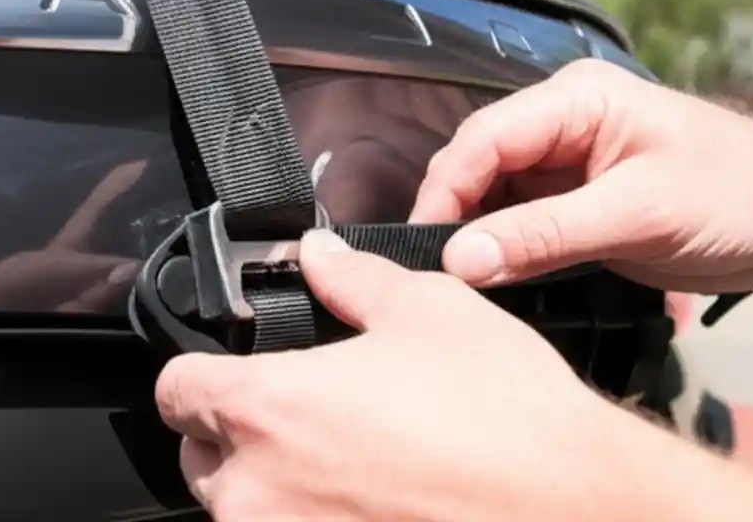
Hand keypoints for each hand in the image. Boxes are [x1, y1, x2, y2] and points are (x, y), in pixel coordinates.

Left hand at [155, 230, 621, 521]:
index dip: (201, 374)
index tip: (228, 374)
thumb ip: (351, 282)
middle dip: (238, 437)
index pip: (176, 390)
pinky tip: (373, 504)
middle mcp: (258, 495)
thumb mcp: (429, 314)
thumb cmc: (505, 417)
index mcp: (267, 410)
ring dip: (277, 491)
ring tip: (352, 467)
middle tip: (307, 421)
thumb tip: (316, 255)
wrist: (576, 509)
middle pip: (203, 459)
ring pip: (244, 515)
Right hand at [412, 59, 752, 292]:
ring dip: (474, 236)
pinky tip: (493, 277)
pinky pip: (517, 220)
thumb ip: (544, 235)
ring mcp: (564, 161)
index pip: (482, 139)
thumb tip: (461, 259)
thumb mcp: (638, 216)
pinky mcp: (572, 198)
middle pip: (476, 165)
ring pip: (490, 196)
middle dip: (452, 215)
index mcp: (574, 101)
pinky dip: (502, 249)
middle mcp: (559, 123)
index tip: (426, 249)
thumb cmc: (735, 195)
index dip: (445, 191)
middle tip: (436, 274)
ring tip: (460, 283)